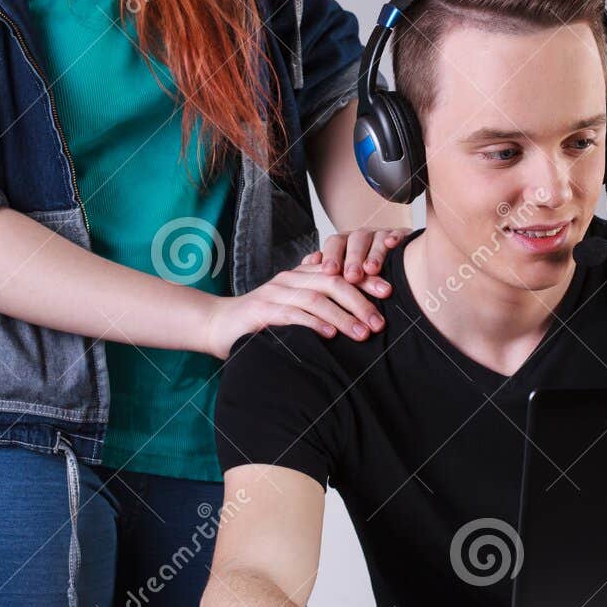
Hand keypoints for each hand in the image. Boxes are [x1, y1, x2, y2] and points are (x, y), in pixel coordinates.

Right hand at [201, 260, 391, 360]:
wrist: (217, 324)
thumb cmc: (260, 319)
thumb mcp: (292, 304)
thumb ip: (317, 298)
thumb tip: (351, 298)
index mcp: (300, 274)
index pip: (339, 271)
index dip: (365, 279)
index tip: (389, 292)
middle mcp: (290, 279)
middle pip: (333, 281)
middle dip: (360, 299)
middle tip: (380, 321)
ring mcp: (275, 294)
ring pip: (316, 298)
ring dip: (343, 316)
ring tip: (363, 333)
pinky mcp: (262, 312)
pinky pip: (292, 314)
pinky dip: (314, 323)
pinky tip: (330, 335)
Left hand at [301, 226, 412, 282]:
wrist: (391, 265)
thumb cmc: (360, 274)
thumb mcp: (342, 271)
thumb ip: (325, 267)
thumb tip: (308, 262)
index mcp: (345, 242)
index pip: (335, 243)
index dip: (332, 256)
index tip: (329, 272)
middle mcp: (362, 236)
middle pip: (355, 241)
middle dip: (353, 258)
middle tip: (351, 276)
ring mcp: (382, 235)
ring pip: (376, 238)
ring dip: (373, 253)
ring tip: (371, 270)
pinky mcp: (402, 236)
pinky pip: (399, 233)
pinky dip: (395, 237)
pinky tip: (392, 244)